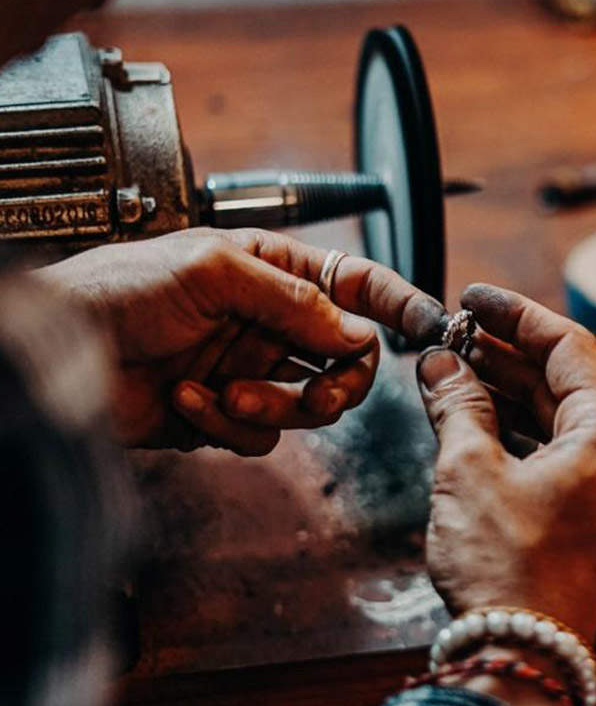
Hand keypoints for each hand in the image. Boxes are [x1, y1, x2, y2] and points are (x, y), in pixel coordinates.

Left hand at [37, 227, 445, 454]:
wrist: (54, 355)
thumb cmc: (115, 290)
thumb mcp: (214, 271)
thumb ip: (296, 300)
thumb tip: (358, 331)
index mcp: (275, 270)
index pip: (358, 285)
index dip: (399, 304)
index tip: (432, 323)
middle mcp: (270, 321)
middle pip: (347, 359)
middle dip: (339, 382)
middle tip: (324, 396)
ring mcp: (250, 369)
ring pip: (310, 405)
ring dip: (272, 406)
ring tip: (225, 393)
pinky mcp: (224, 415)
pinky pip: (262, 434)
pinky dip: (227, 425)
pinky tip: (186, 401)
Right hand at [417, 284, 595, 641]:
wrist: (523, 655)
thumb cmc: (507, 567)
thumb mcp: (470, 472)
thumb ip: (459, 406)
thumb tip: (443, 364)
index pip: (569, 346)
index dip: (517, 315)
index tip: (475, 298)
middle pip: (565, 381)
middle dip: (507, 354)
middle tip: (454, 336)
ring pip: (557, 418)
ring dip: (507, 392)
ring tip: (453, 371)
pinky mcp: (587, 516)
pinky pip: (554, 453)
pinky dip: (515, 431)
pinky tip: (470, 420)